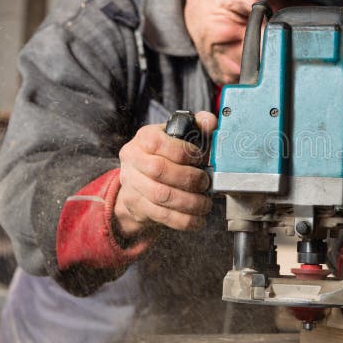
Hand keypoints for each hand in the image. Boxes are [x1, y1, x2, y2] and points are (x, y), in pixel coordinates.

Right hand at [114, 112, 216, 237]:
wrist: (140, 179)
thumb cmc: (166, 154)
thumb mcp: (179, 136)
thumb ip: (197, 126)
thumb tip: (210, 122)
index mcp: (145, 138)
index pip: (161, 143)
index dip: (186, 152)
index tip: (202, 158)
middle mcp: (133, 159)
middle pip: (160, 170)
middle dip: (189, 179)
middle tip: (206, 184)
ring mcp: (132, 183)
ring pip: (161, 196)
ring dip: (189, 202)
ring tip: (205, 204)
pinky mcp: (136, 205)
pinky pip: (161, 215)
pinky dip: (183, 220)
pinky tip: (198, 220)